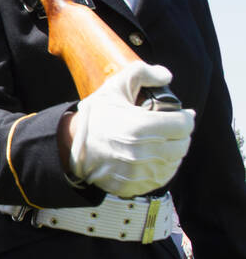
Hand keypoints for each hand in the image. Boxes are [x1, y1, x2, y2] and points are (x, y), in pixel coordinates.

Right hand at [67, 62, 194, 198]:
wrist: (71, 146)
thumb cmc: (96, 116)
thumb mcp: (115, 86)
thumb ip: (143, 72)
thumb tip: (166, 76)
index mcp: (140, 127)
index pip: (183, 125)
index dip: (186, 117)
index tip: (184, 114)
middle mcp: (141, 153)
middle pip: (182, 145)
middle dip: (181, 134)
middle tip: (174, 127)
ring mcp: (138, 173)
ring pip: (174, 162)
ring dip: (174, 151)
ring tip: (165, 141)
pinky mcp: (134, 186)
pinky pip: (162, 178)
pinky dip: (164, 167)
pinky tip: (156, 157)